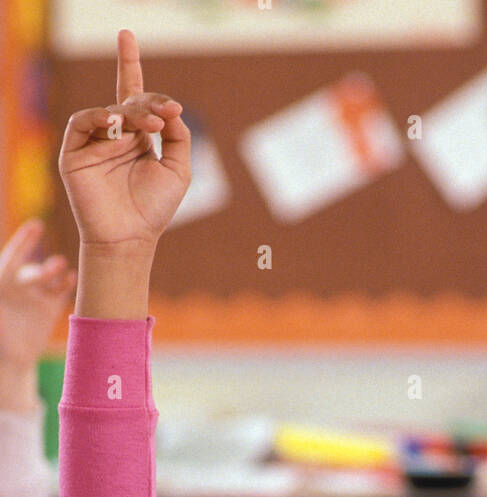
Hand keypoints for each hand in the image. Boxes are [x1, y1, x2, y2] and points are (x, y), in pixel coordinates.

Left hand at [0, 222, 75, 368]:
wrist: (12, 358)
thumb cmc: (0, 336)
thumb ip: (0, 304)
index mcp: (3, 283)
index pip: (12, 259)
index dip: (23, 242)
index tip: (36, 226)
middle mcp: (20, 284)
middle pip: (33, 270)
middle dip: (45, 266)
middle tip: (56, 265)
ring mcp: (36, 294)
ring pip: (50, 278)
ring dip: (57, 272)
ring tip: (63, 270)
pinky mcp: (50, 306)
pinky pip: (61, 291)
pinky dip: (66, 285)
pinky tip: (71, 279)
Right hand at [58, 29, 189, 251]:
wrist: (130, 239)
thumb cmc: (155, 210)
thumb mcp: (178, 170)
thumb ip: (179, 137)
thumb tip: (173, 109)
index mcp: (137, 137)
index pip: (132, 94)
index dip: (129, 64)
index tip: (127, 35)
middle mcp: (114, 136)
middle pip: (130, 102)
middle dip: (149, 103)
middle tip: (164, 115)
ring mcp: (93, 143)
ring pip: (110, 111)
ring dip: (131, 114)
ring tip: (149, 126)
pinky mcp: (74, 153)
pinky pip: (82, 122)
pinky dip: (99, 117)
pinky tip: (115, 123)